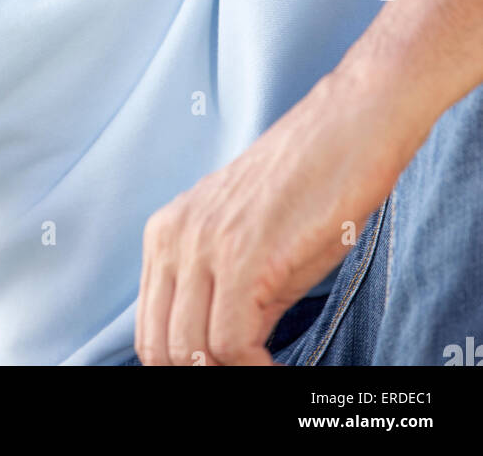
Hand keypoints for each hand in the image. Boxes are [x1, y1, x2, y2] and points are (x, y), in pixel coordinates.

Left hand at [134, 66, 404, 365]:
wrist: (350, 126)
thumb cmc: (311, 185)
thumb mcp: (247, 240)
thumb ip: (220, 291)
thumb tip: (220, 355)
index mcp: (165, 233)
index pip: (151, 331)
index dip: (186, 366)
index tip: (230, 370)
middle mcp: (174, 237)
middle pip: (162, 348)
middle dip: (207, 373)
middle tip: (253, 371)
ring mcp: (205, 246)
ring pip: (191, 352)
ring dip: (233, 374)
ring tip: (271, 369)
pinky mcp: (243, 258)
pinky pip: (231, 345)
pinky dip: (257, 370)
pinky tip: (282, 367)